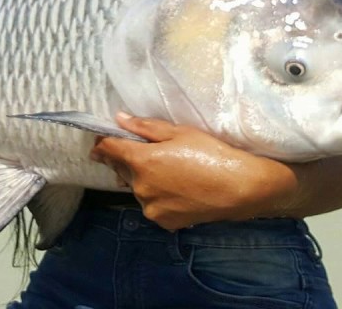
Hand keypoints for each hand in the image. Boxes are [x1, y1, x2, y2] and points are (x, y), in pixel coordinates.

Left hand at [89, 112, 291, 230]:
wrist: (239, 188)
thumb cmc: (211, 153)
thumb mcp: (179, 132)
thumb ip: (145, 128)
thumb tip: (119, 119)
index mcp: (141, 162)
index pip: (109, 150)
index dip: (103, 143)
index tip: (102, 140)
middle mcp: (140, 188)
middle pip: (123, 170)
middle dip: (127, 161)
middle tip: (147, 153)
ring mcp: (151, 208)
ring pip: (138, 189)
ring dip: (144, 180)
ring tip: (170, 172)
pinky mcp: (163, 222)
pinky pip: (153, 205)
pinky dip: (158, 196)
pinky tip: (178, 189)